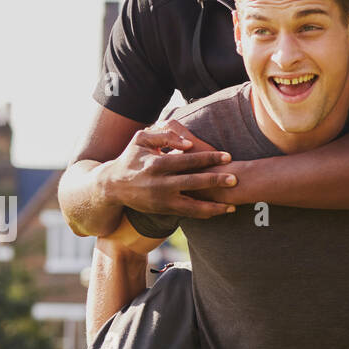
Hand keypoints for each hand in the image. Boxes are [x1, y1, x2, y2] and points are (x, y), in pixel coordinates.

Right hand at [103, 119, 236, 219]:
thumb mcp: (141, 139)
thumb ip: (165, 135)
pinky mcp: (162, 210)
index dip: (209, 158)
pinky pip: (187, 214)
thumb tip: (189, 143)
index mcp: (156, 163)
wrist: (113, 186)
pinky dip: (204, 213)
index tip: (227, 156)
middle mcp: (159, 183)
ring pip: (192, 205)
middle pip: (193, 182)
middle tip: (235, 179)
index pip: (188, 160)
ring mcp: (161, 199)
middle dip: (215, 181)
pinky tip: (220, 211)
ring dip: (213, 205)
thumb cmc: (131, 158)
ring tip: (232, 205)